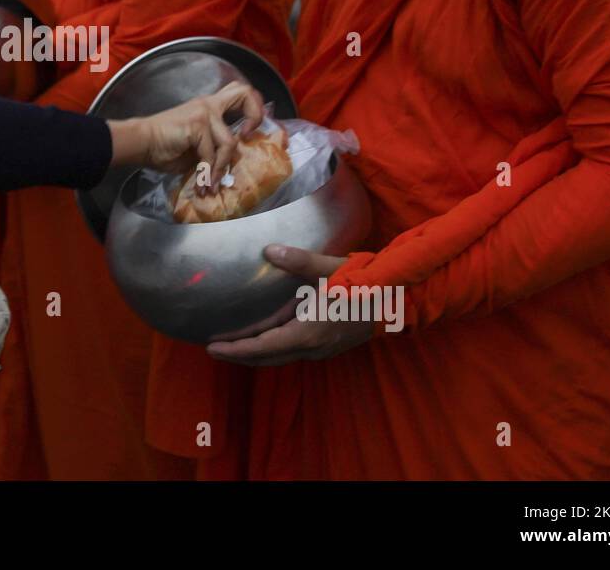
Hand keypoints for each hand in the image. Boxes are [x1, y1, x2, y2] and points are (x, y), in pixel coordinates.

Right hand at [108, 82, 264, 192]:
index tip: (247, 133)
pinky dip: (207, 174)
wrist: (140, 143)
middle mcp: (209, 104)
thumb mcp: (196, 148)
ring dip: (220, 169)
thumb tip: (227, 166)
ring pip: (229, 143)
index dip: (252, 110)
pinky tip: (201, 186)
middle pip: (244, 92)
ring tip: (210, 186)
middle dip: (255, 114)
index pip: (238, 94)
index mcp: (209, 106)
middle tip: (248, 136)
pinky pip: (211, 154)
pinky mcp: (197, 124)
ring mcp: (204, 112)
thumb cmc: (163, 147)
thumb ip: (213, 149)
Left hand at [205, 244, 374, 365]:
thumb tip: (268, 250)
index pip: (262, 347)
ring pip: (280, 357)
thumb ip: (297, 261)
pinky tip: (265, 336)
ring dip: (255, 353)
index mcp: (307, 333)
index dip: (235, 349)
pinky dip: (272, 349)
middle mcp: (311, 348)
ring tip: (234, 344)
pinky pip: (292, 352)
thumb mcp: (329, 268)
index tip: (211, 347)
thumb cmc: (364, 283)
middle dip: (239, 355)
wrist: (397, 300)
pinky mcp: (328, 346)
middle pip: (267, 359)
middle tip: (214, 348)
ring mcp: (321, 350)